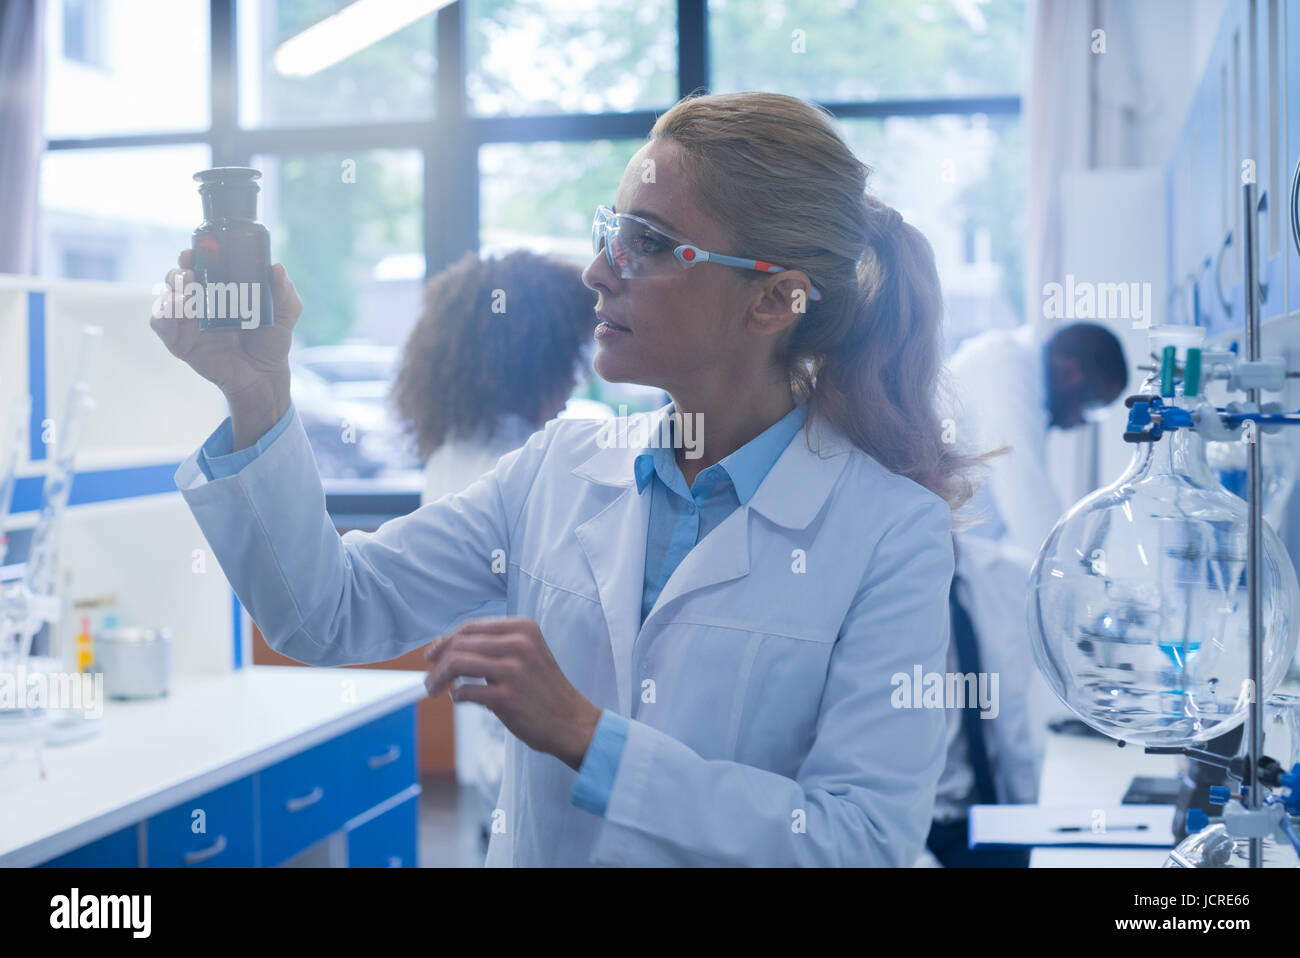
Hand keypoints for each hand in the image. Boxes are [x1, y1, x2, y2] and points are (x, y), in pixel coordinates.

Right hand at [149, 248, 299, 398]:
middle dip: (180, 271)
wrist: (263, 374)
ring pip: (166, 296)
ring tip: (188, 296)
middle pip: (178, 276)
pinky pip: (160, 324)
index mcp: (222, 287)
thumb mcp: (285, 312)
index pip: (201, 262)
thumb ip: (283, 291)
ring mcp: (187, 320)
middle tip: (192, 274)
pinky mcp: (179, 340)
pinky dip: (162, 315)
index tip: (195, 250)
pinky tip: (173, 311)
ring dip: (171, 290)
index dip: (195, 254)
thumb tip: (276, 268)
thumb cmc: (271, 339)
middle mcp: (200, 299)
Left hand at [424, 617, 601, 770]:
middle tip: (429, 680)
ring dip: (438, 678)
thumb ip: (492, 647)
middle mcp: (519, 644)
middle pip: (460, 645)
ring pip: (457, 664)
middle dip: (437, 662)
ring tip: (433, 690)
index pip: (471, 628)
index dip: (446, 641)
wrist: (571, 721)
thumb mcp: (526, 655)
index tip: (431, 655)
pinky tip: (459, 699)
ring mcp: (513, 670)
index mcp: (523, 629)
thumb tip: (443, 645)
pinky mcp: (507, 697)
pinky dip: (457, 696)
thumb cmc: (543, 689)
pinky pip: (466, 692)